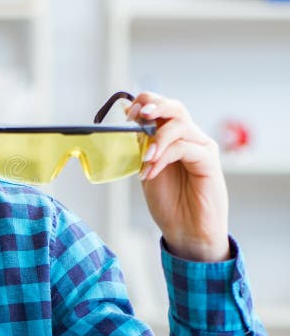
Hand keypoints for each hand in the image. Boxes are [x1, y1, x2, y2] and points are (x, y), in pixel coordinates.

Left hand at [126, 92, 230, 261]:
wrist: (187, 231)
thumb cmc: (169, 202)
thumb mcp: (147, 169)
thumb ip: (141, 147)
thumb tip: (126, 124)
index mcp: (174, 137)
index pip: (163, 107)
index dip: (145, 104)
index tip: (127, 114)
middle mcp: (190, 138)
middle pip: (175, 108)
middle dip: (154, 107)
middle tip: (138, 116)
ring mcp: (201, 148)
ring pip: (180, 124)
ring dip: (156, 138)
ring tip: (144, 159)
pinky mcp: (209, 162)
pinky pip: (185, 148)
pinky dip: (163, 157)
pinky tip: (150, 172)